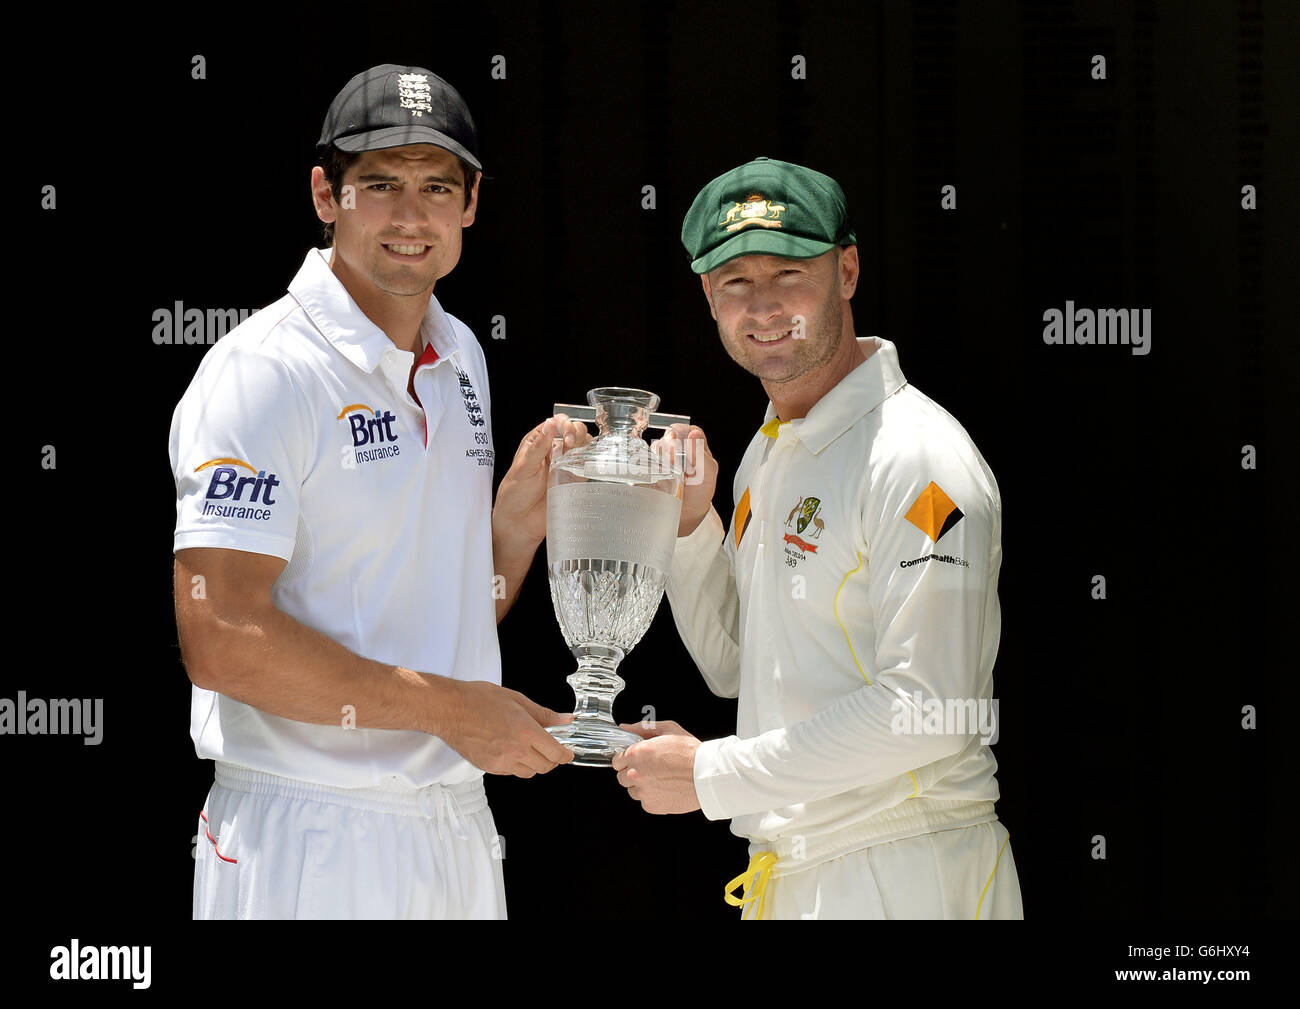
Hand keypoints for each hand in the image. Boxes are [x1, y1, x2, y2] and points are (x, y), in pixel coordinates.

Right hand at [439, 680, 574, 776]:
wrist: (449, 709)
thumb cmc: (479, 699)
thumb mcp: (517, 700)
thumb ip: (543, 714)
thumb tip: (565, 720)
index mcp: (526, 731)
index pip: (556, 753)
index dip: (565, 754)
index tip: (567, 751)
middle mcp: (516, 750)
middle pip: (545, 766)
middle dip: (551, 759)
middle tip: (549, 747)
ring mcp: (501, 762)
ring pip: (529, 772)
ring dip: (534, 763)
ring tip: (528, 747)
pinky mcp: (489, 768)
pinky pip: (511, 772)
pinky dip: (517, 765)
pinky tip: (511, 750)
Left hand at [493, 414, 590, 548]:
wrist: (519, 523)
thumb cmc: (514, 495)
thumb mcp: (523, 467)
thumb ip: (538, 446)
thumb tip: (550, 424)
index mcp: (537, 442)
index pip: (556, 423)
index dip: (563, 423)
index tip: (563, 430)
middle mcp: (553, 451)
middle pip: (574, 431)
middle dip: (575, 431)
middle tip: (569, 443)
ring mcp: (565, 465)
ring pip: (583, 445)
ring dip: (583, 444)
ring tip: (573, 453)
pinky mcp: (574, 479)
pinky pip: (587, 465)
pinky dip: (590, 461)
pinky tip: (583, 464)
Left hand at [612, 719, 701, 813]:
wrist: (706, 774)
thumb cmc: (690, 752)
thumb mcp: (668, 729)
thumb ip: (642, 728)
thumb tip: (625, 727)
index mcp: (637, 754)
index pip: (616, 761)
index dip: (627, 759)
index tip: (637, 760)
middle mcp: (636, 774)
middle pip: (622, 777)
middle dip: (633, 772)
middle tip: (651, 769)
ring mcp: (643, 791)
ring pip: (632, 791)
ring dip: (642, 786)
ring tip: (661, 779)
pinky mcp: (651, 806)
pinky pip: (645, 801)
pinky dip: (652, 797)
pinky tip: (666, 788)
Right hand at [653, 424, 717, 536]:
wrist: (687, 513)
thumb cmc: (700, 491)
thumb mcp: (708, 472)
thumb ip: (701, 453)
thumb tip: (694, 434)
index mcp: (694, 446)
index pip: (686, 429)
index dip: (681, 432)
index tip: (677, 441)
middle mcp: (678, 449)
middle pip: (669, 436)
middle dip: (669, 445)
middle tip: (673, 460)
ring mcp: (663, 458)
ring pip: (656, 447)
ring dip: (660, 456)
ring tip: (668, 470)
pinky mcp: (652, 468)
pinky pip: (644, 460)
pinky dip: (648, 464)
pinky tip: (655, 473)